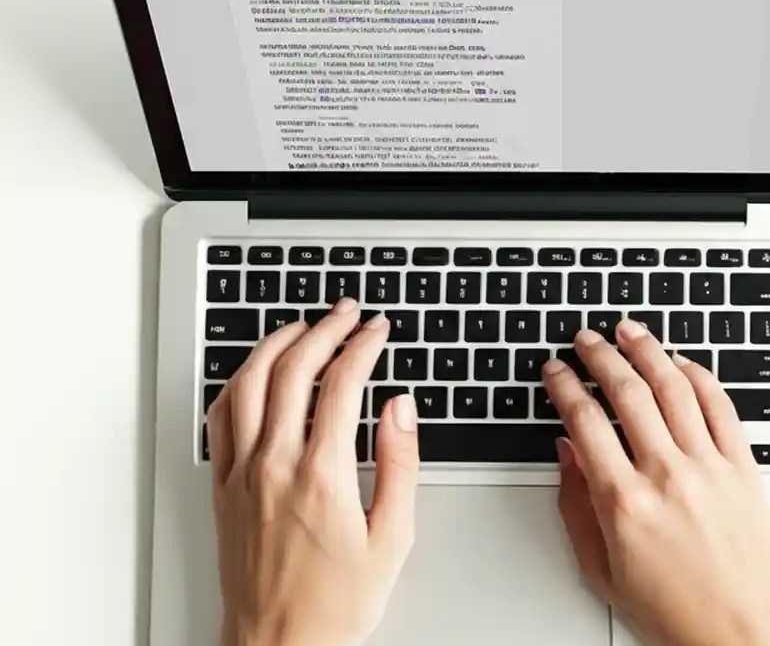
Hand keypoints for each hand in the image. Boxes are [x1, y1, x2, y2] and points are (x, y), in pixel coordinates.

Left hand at [205, 298, 419, 645]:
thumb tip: (400, 409)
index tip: (378, 330)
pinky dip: (239, 382)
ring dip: (277, 344)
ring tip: (302, 326)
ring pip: (249, 384)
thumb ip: (399, 465)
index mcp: (322, 475)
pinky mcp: (223, 489)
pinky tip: (256, 373)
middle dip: (324, 329)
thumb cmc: (336, 604)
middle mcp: (274, 466)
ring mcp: (242, 475)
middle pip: (294, 370)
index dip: (363, 346)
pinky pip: (221, 418)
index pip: (341, 384)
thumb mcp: (392, 538)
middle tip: (347, 312)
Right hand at [543, 320, 769, 645]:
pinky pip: (721, 406)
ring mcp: (709, 467)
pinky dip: (699, 377)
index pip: (584, 422)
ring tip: (630, 332)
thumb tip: (567, 455)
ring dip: (647, 350)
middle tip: (586, 340)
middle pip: (626, 392)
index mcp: (624, 502)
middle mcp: (666, 475)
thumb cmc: (675, 611)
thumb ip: (576, 507)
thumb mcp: (602, 569)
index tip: (555, 372)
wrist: (742, 631)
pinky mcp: (744, 468)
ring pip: (674, 387)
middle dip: (599, 356)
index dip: (564, 387)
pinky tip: (682, 363)